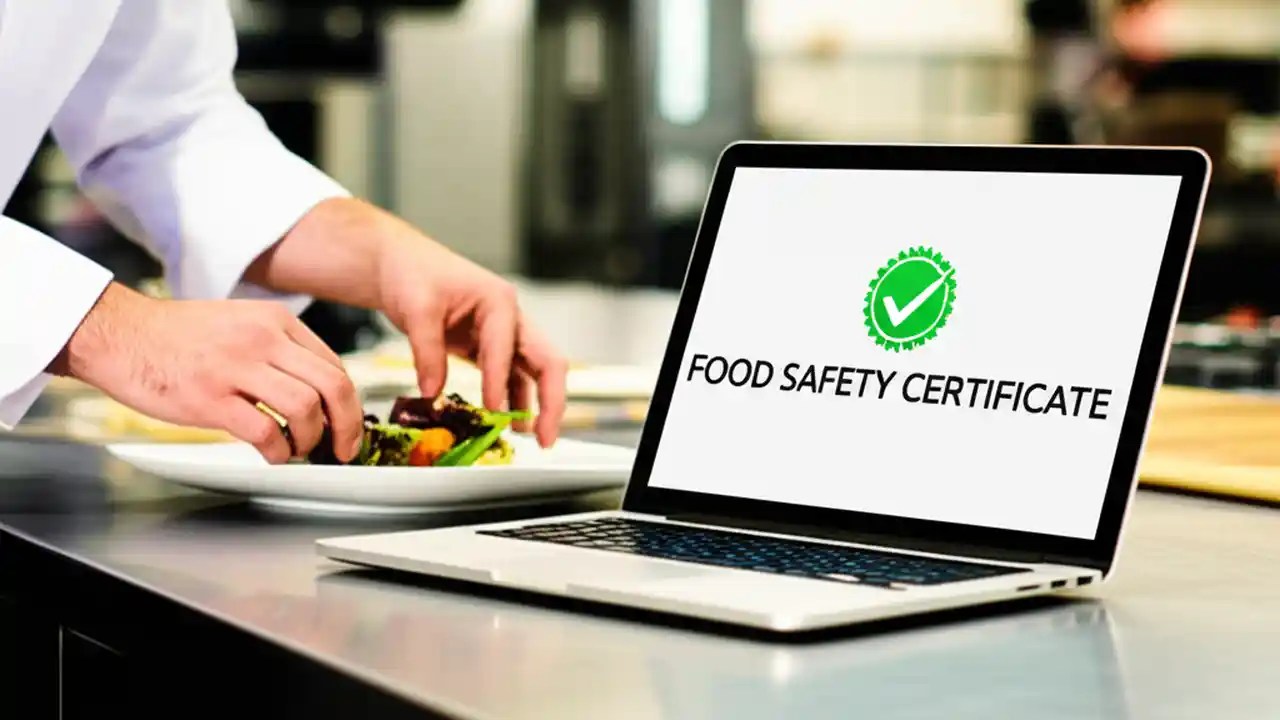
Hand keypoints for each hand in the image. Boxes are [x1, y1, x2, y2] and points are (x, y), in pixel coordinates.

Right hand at [53, 282, 363, 463]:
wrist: (120, 334)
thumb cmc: (178, 337)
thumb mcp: (240, 324)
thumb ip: (278, 349)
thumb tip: (316, 389)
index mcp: (275, 321)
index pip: (334, 365)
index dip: (349, 403)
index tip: (347, 425)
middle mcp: (263, 339)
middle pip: (333, 386)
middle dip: (348, 425)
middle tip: (345, 449)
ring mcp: (236, 367)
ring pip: (305, 409)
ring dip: (311, 440)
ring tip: (298, 450)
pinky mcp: (210, 398)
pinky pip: (265, 431)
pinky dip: (278, 451)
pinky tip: (272, 455)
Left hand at [376, 222, 567, 447]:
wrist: (398, 265)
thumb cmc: (412, 272)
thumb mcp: (416, 308)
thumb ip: (427, 351)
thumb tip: (433, 392)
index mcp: (499, 301)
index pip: (508, 348)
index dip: (500, 382)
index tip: (492, 410)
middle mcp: (510, 318)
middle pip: (546, 362)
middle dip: (551, 401)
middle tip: (545, 437)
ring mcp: (503, 334)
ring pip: (533, 373)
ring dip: (536, 405)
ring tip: (532, 438)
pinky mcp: (488, 348)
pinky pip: (509, 377)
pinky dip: (511, 399)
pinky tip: (509, 421)